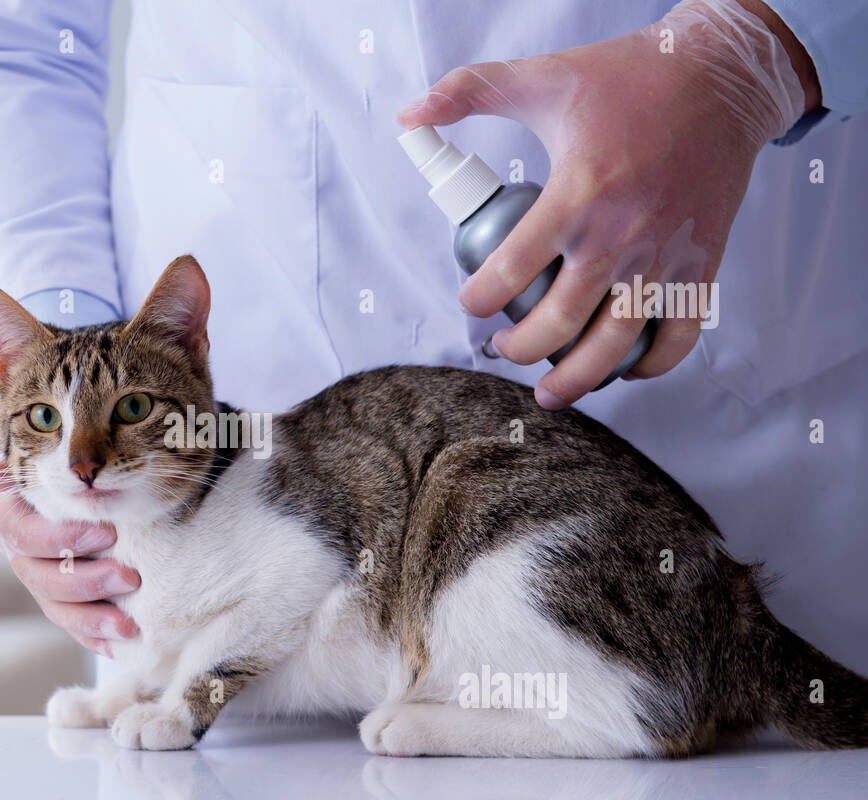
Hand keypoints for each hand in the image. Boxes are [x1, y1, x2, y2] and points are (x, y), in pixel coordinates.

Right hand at [0, 434, 138, 655]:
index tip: (107, 535)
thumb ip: (24, 424)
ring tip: (130, 623)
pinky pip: (69, 622)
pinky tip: (120, 644)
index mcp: (3, 504)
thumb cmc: (57, 440)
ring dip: (91, 617)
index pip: (19, 529)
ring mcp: (32, 571)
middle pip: (37, 575)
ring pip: (52, 605)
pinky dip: (92, 636)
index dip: (60, 538)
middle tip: (130, 578)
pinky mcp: (54, 593)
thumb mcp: (43, 428)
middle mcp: (12, 543)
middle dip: (85, 581)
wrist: (65, 460)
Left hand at [398, 0, 811, 408]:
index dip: (479, 299)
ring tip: (550, 392)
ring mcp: (663, 255)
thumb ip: (468, 92)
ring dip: (577, 379)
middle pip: (558, 324)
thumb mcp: (543, 77)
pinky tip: (625, 371)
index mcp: (575, 194)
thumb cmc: (631, 78)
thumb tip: (409, 114)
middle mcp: (619, 234)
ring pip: (615, 344)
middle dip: (519, 350)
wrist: (722, 76)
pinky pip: (680, 334)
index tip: (471, 302)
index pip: (510, 270)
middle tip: (504, 348)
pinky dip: (653, 365)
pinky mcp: (702, 263)